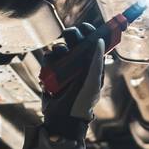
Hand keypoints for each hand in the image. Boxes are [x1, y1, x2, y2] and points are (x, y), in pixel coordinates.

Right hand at [41, 24, 104, 140]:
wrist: (63, 119)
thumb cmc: (83, 102)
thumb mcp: (93, 81)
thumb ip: (96, 62)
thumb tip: (100, 40)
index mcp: (91, 64)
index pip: (91, 41)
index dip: (89, 32)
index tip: (86, 28)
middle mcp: (77, 63)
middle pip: (74, 40)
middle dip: (72, 36)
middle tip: (70, 37)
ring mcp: (63, 68)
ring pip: (59, 48)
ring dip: (59, 49)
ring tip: (60, 56)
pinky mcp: (50, 74)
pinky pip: (48, 60)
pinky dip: (48, 61)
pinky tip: (50, 69)